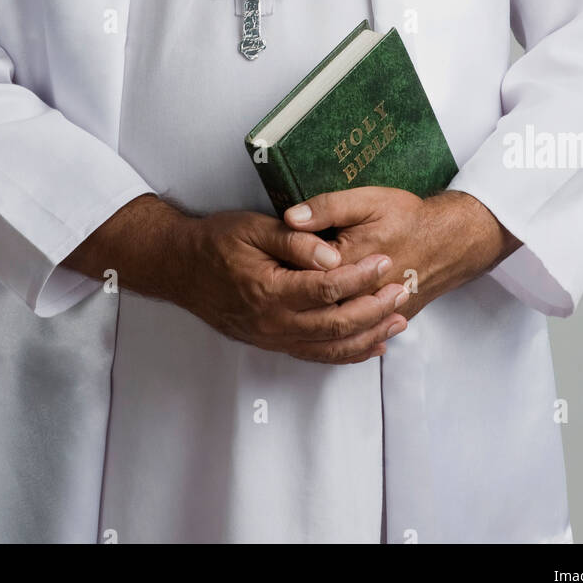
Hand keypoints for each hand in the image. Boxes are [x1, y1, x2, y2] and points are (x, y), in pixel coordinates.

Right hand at [175, 209, 411, 363]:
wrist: (181, 268)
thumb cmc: (217, 241)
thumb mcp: (254, 228)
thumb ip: (296, 242)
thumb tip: (334, 256)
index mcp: (269, 290)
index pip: (326, 289)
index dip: (360, 277)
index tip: (384, 261)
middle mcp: (272, 323)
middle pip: (335, 325)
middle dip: (374, 309)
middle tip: (401, 290)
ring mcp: (272, 338)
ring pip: (330, 347)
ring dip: (368, 336)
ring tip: (398, 320)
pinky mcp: (272, 343)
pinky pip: (316, 355)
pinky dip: (347, 353)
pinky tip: (371, 345)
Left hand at [284, 188, 521, 321]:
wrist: (450, 241)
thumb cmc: (407, 217)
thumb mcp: (366, 200)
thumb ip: (327, 208)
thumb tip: (290, 218)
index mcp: (348, 262)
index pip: (302, 273)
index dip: (283, 269)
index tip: (268, 262)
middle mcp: (359, 294)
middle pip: (313, 304)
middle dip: (292, 299)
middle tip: (275, 290)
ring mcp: (372, 313)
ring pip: (333, 326)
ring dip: (310, 321)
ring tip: (291, 311)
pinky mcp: (383, 321)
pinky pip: (356, 337)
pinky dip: (336, 336)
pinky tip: (321, 330)